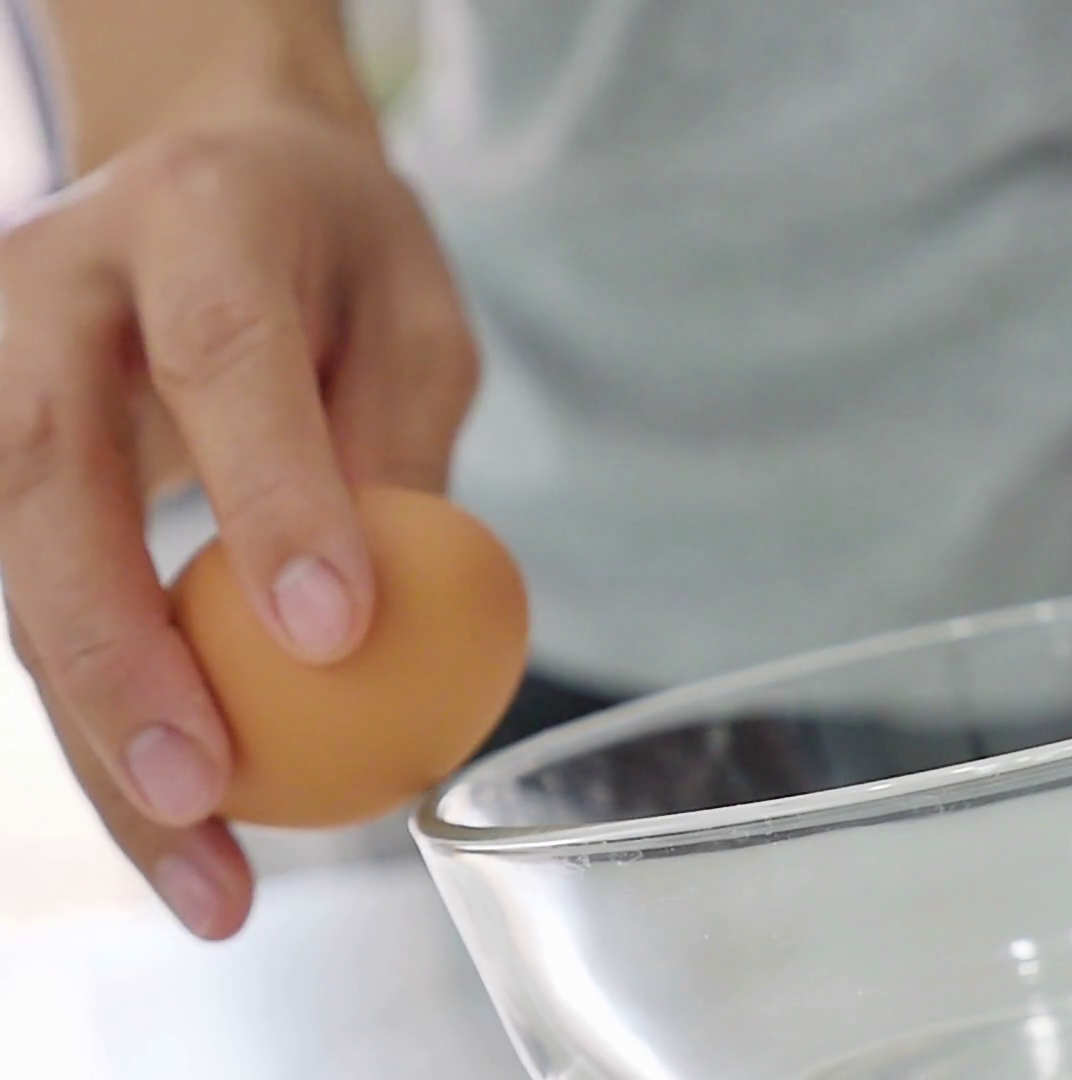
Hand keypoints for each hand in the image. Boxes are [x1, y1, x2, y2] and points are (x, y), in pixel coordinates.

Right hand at [0, 103, 477, 937]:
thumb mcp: (415, 319)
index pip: (222, 354)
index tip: (333, 634)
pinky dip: (97, 726)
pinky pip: (23, 602)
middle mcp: (54, 278)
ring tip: (204, 877)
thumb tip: (391, 634)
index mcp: (200, 214)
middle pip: (47, 472)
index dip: (271, 493)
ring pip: (8, 565)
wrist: (208, 172)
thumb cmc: (337, 260)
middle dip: (120, 650)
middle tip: (207, 789)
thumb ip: (398, 445)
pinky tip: (172, 831)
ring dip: (97, 734)